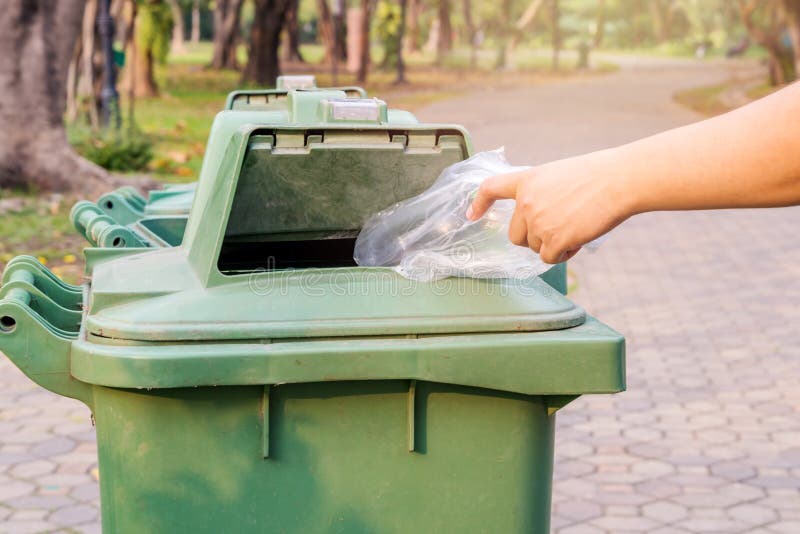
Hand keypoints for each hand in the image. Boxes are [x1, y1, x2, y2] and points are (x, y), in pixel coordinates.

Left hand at [466, 152, 632, 263]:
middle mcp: (526, 203)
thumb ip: (540, 194)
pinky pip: (549, 258)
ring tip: (575, 227)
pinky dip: (564, 253)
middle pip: (515, 235)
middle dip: (533, 237)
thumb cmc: (596, 176)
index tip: (471, 214)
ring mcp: (538, 222)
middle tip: (559, 227)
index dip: (479, 203)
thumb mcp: (558, 175)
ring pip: (535, 248)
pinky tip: (579, 238)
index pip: (491, 188)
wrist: (618, 181)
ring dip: (552, 244)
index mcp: (526, 181)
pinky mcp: (554, 240)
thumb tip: (538, 217)